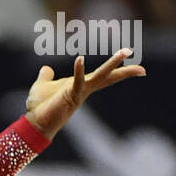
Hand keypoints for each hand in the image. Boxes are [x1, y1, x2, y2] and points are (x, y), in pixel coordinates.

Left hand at [25, 50, 145, 140]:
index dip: (116, 69)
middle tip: (142, 69)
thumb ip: (46, 77)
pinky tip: (80, 59)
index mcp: (79, 85)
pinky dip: (78, 70)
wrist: (33, 123)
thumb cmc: (39, 107)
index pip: (101, 76)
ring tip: (125, 52)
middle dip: (124, 72)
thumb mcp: (43, 86)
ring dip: (112, 64)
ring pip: (100, 77)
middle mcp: (83, 89)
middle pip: (107, 78)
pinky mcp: (70, 97)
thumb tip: (46, 70)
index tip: (131, 62)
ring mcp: (78, 93)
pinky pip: (77, 82)